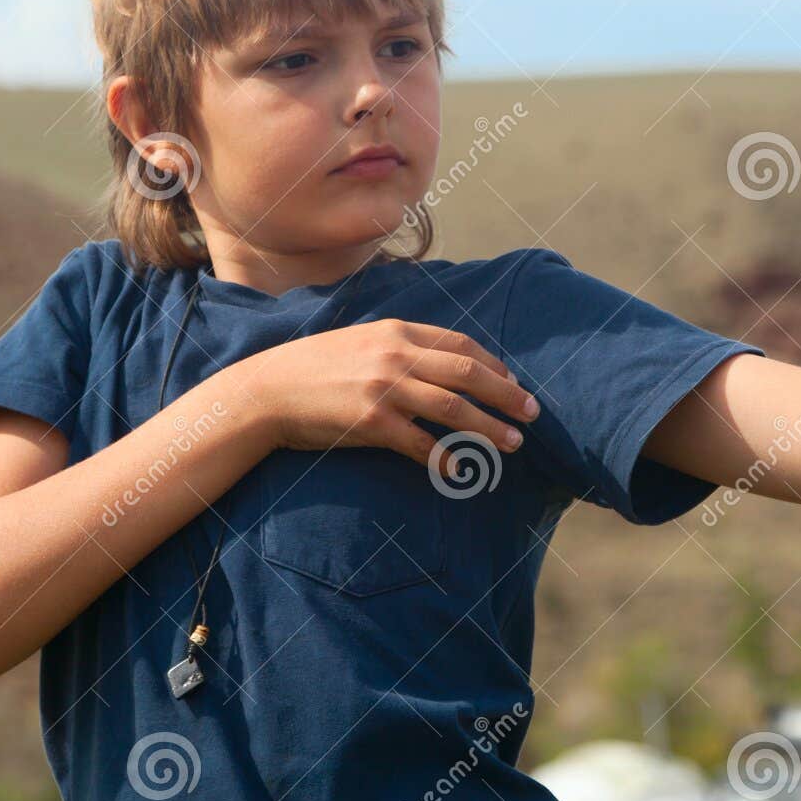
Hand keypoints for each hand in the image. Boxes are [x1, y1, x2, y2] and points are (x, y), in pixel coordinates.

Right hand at [240, 319, 539, 470]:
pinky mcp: (372, 422)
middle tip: (533, 413)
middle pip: (469, 373)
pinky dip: (446, 458)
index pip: (461, 344)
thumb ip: (401, 346)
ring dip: (490, 428)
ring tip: (514, 443)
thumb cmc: (316, 367)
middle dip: (507, 394)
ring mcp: (385, 389)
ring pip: (455, 408)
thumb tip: (443, 362)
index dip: (494, 365)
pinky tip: (462, 470)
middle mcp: (396, 355)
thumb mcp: (362, 340)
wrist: (267, 390)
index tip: (514, 383)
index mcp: (397, 330)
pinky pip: (421, 444)